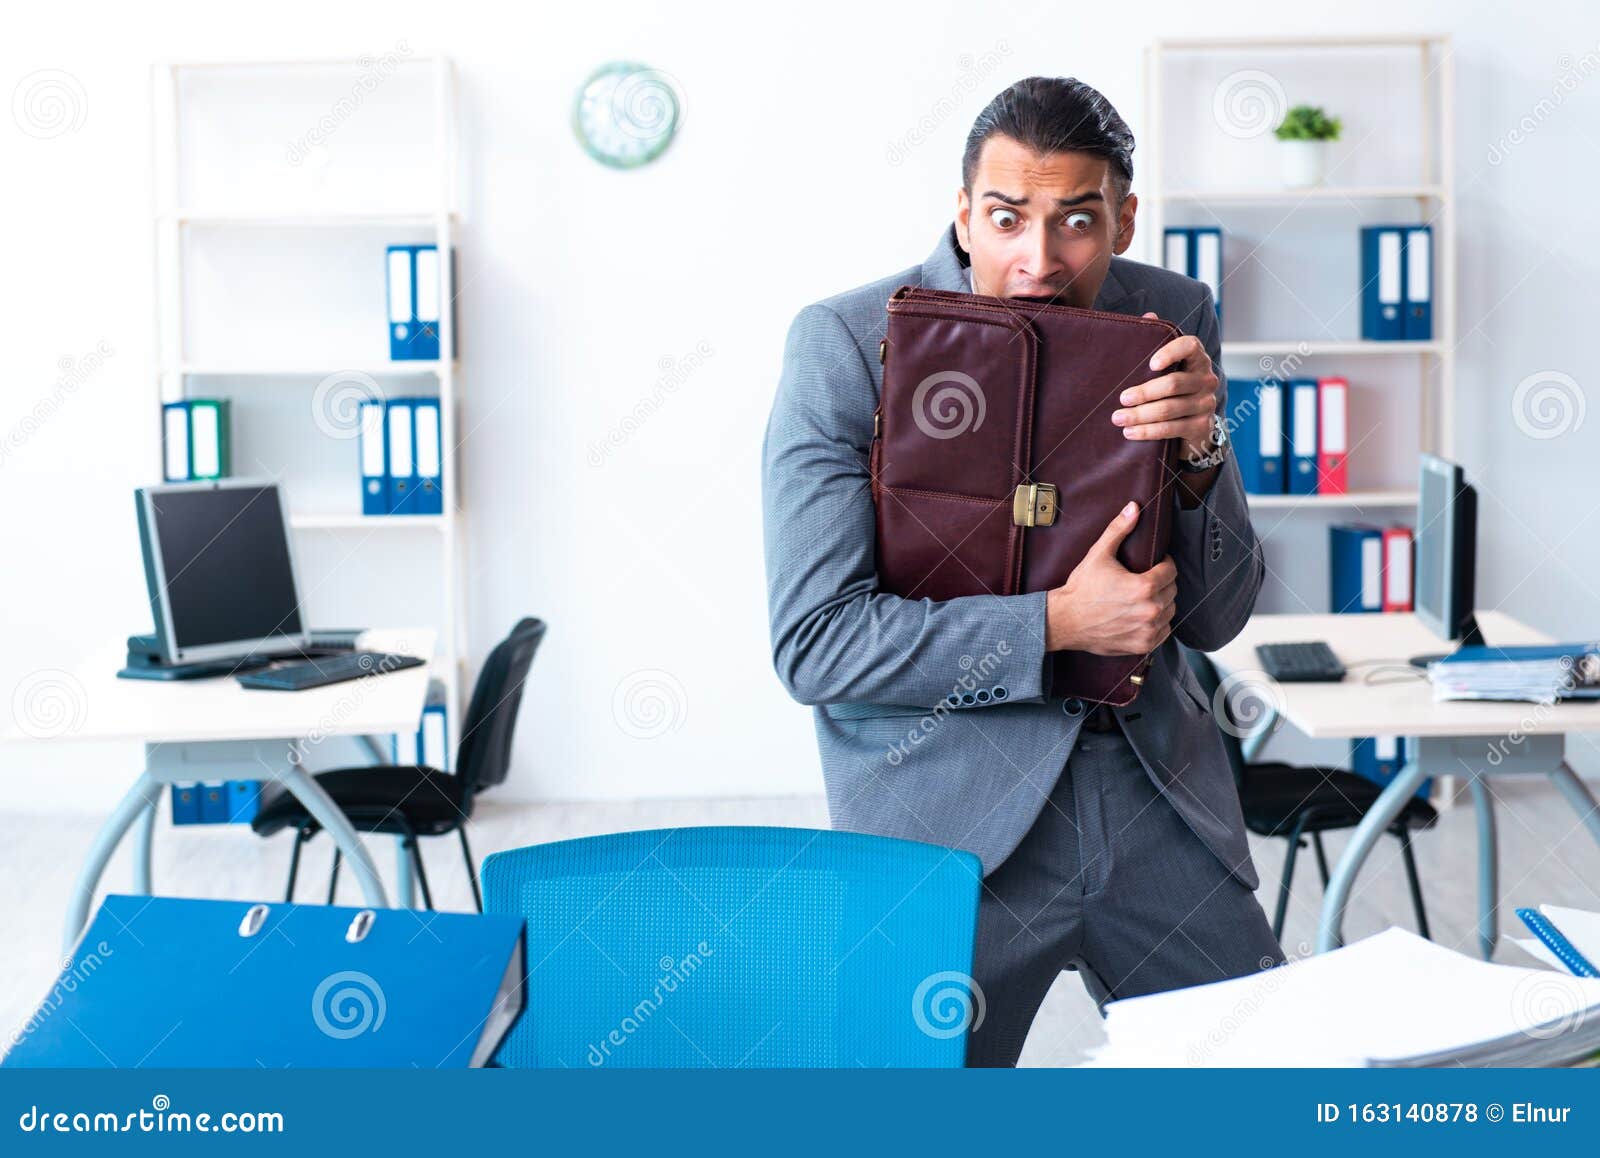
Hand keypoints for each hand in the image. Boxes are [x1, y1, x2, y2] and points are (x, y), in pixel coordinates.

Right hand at [1046, 501, 1177, 655]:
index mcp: (1144, 587)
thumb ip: (1119, 529)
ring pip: (1170, 611)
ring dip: (1162, 602)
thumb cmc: (1081, 589)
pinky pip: (1165, 631)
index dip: (1163, 563)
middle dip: (1162, 582)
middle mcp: (1150, 610)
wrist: (1064, 621)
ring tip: (1144, 597)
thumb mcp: (1098, 554)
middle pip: (1172, 590)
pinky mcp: (1143, 645)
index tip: (1154, 564)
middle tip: (1146, 579)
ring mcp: (1147, 630)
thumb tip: (1134, 507)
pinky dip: (1159, 623)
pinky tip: (1143, 615)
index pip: (1171, 570)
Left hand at [1109, 311, 1219, 461]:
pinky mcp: (1201, 425)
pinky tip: (1131, 432)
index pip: (1189, 346)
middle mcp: (1206, 378)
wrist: (1193, 422)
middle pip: (1174, 384)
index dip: (1171, 353)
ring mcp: (1206, 403)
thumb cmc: (1172, 386)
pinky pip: (1172, 429)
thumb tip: (1149, 315)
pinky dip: (1149, 431)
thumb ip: (1157, 340)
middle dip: (1144, 392)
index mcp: (1196, 357)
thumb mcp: (1165, 364)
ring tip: (1119, 418)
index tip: (1150, 364)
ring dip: (1141, 415)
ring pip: (1170, 409)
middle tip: (1122, 398)